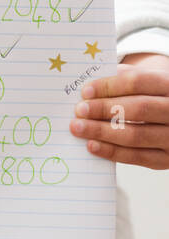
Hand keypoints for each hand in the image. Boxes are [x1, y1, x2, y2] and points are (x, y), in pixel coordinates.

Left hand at [69, 52, 168, 169]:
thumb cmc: (148, 94)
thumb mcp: (143, 81)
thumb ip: (120, 79)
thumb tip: (87, 90)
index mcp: (168, 85)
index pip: (138, 82)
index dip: (110, 86)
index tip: (85, 91)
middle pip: (139, 109)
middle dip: (104, 109)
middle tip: (79, 110)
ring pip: (136, 135)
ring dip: (102, 132)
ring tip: (78, 127)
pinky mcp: (167, 159)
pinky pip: (137, 157)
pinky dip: (112, 152)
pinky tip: (91, 145)